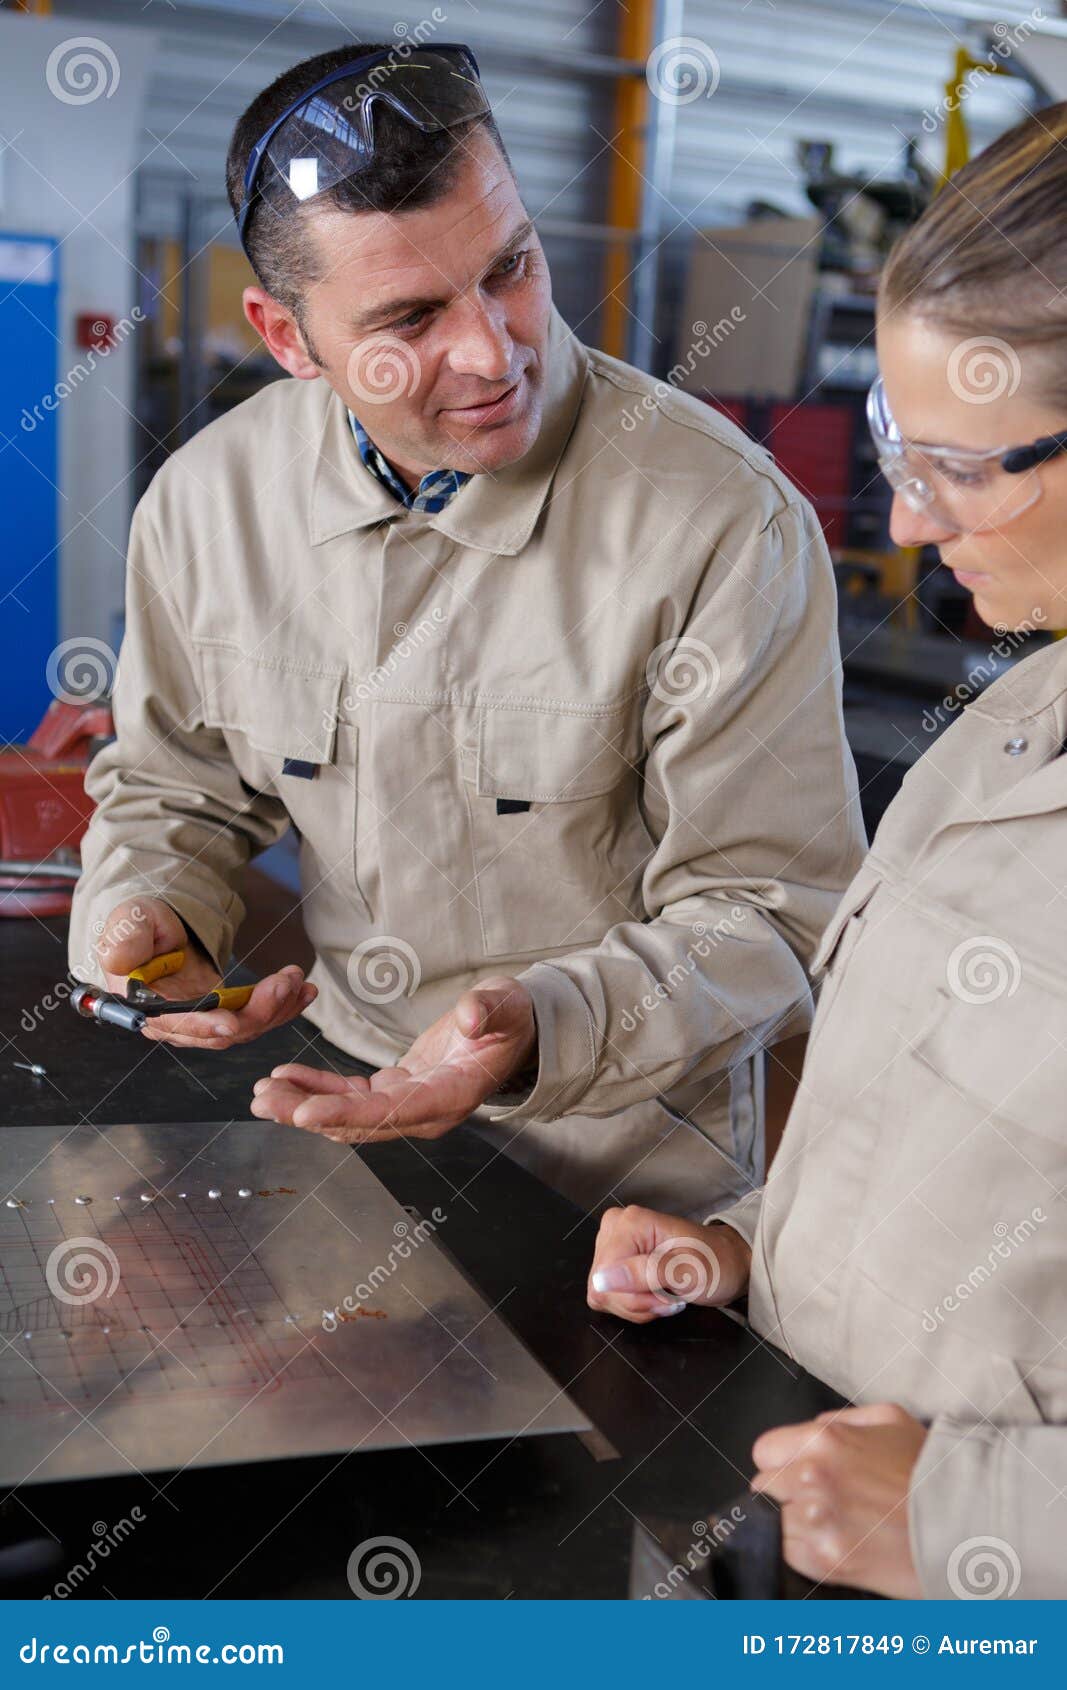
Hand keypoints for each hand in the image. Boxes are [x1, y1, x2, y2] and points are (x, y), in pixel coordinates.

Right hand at [96, 896, 316, 1048]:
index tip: (232, 1022)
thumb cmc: (139, 924)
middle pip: (222, 1032)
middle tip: (286, 981)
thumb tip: (118, 959)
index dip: (203, 1026)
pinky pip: (258, 1017)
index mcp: (147, 1006)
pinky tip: (304, 990)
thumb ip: (125, 938)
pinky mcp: (226, 1015)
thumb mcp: (129, 921)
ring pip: (246, 1027)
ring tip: (298, 979)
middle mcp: (177, 1024)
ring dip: (278, 1006)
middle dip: (258, 1010)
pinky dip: (284, 1005)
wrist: (157, 928)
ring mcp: (204, 1023)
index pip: (177, 1025)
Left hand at [250, 974, 535, 1143]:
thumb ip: (487, 1012)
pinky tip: (285, 1079)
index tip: (304, 1113)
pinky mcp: (397, 1090)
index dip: (347, 1114)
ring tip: (260, 1094)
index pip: (391, 1112)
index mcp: (450, 1096)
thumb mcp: (506, 1006)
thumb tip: (469, 1020)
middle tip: (262, 1100)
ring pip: (347, 1115)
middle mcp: (425, 1112)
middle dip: (307, 1112)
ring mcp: (409, 1105)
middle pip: (359, 1122)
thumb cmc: (511, 1017)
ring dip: (302, 1105)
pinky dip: (317, 1088)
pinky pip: (351, 1096)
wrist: (514, 1028)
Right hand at [587, 1205, 751, 1322]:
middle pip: (602, 1286)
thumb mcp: (689, 1271)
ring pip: (604, 1294)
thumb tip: (601, 1281)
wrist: (727, 1263)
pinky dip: (633, 1305)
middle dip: (636, 1303)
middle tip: (669, 1299)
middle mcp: (614, 1229)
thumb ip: (645, 1273)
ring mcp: (612, 1245)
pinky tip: (655, 1297)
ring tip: (666, 1297)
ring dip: (637, 1306)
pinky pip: (608, 1295)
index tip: (665, 1298)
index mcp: (629, 1223)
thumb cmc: (716, 1263)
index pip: (605, 1275)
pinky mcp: (614, 1262)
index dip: (632, 1296)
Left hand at [751, 1403, 926, 1597]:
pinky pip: (790, 1555)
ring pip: (774, 1524)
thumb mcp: (890, 1419)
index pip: (764, 1451)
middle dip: (785, 1494)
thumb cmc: (931, 1471)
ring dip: (795, 1526)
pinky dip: (806, 1553)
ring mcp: (817, 1522)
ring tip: (832, 1525)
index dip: (781, 1462)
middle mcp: (812, 1478)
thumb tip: (810, 1429)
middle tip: (818, 1501)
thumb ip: (840, 1419)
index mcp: (823, 1439)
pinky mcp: (827, 1561)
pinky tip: (837, 1544)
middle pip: (762, 1489)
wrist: (966, 1524)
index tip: (796, 1472)